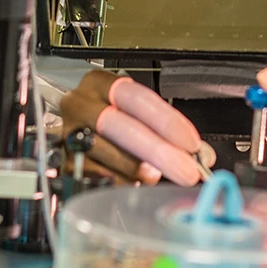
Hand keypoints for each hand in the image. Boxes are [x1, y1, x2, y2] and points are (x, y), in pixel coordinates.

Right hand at [58, 69, 212, 185]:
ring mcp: (70, 132)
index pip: (136, 97)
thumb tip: (202, 156)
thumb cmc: (114, 123)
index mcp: (100, 84)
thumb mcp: (138, 116)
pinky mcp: (65, 161)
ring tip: (159, 176)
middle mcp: (81, 104)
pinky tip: (136, 184)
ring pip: (103, 149)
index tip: (190, 142)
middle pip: (119, 124)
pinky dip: (117, 180)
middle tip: (185, 169)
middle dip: (157, 149)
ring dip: (136, 166)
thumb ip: (168, 133)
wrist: (78, 134)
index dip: (166, 120)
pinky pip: (92, 173)